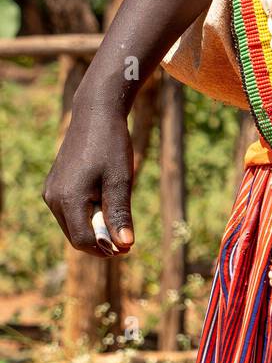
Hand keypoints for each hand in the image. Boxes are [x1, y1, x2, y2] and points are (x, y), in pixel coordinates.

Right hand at [43, 95, 134, 256]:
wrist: (96, 113)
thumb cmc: (111, 144)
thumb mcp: (121, 180)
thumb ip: (120, 214)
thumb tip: (126, 245)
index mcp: (68, 198)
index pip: (84, 241)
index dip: (106, 249)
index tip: (128, 247)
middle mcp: (53, 198)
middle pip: (76, 236)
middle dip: (101, 241)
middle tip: (126, 237)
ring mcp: (51, 191)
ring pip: (73, 225)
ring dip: (94, 228)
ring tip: (117, 215)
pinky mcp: (54, 185)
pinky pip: (69, 211)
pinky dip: (87, 214)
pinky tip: (105, 202)